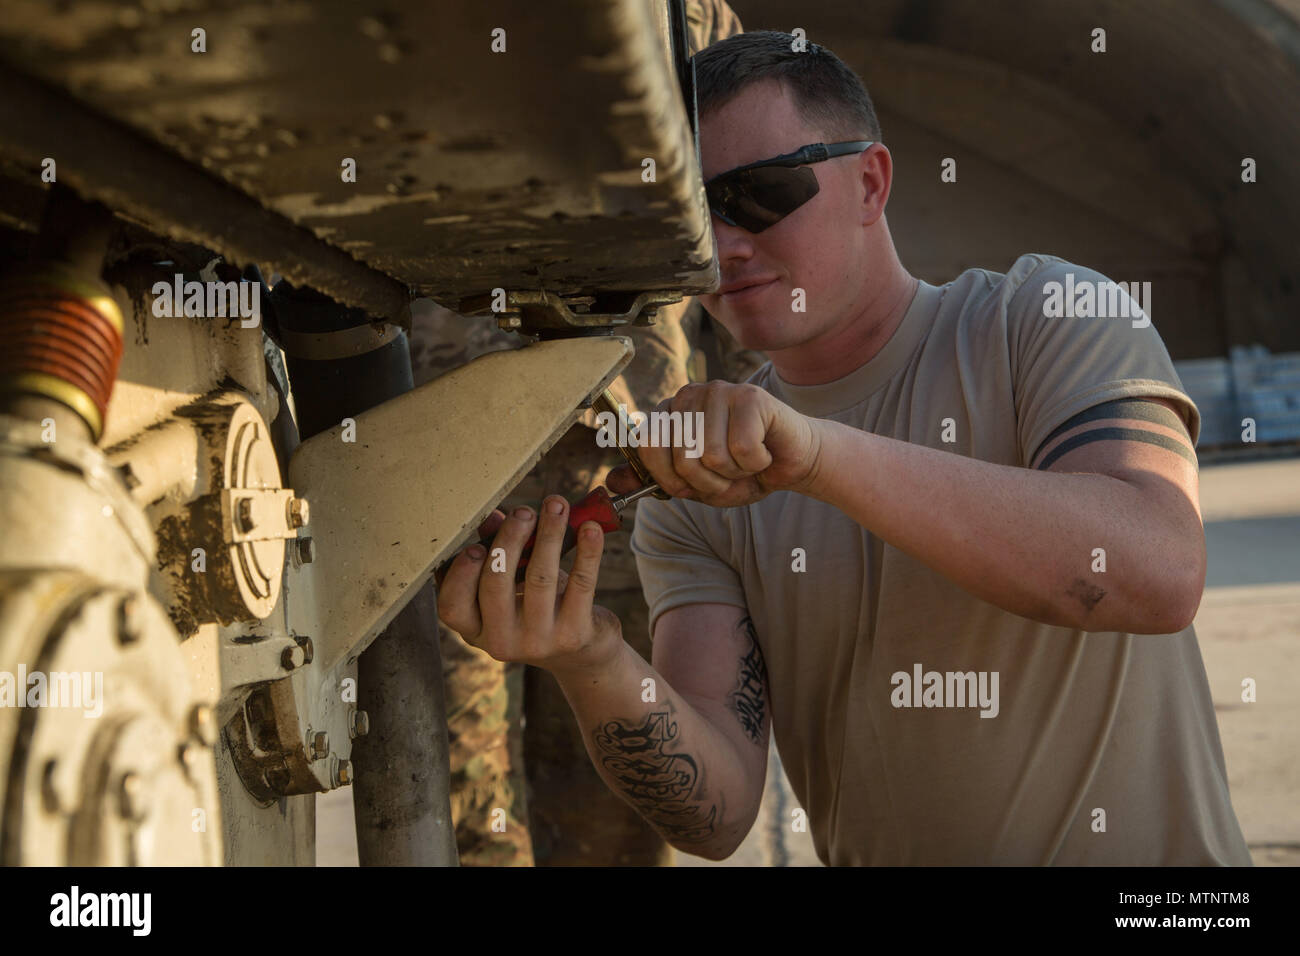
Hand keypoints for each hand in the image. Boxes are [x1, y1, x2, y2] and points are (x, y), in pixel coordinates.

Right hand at [436, 495, 622, 675]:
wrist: (580, 654)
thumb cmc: (538, 609)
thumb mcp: (512, 587)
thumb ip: (497, 552)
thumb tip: (492, 516)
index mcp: (477, 630)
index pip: (452, 607)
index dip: (460, 575)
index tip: (476, 545)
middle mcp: (502, 642)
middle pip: (495, 584)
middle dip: (509, 539)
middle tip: (524, 513)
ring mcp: (539, 641)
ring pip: (539, 579)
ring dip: (548, 534)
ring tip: (556, 506)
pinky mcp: (575, 634)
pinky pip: (581, 584)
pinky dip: (587, 551)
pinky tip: (591, 528)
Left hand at [607, 381, 823, 506]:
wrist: (791, 463)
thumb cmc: (741, 471)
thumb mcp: (693, 484)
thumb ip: (653, 481)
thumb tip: (610, 483)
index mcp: (670, 412)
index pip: (647, 446)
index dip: (668, 479)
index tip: (689, 486)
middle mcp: (689, 395)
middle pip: (680, 456)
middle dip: (706, 483)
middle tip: (727, 475)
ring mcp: (720, 391)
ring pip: (711, 456)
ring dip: (734, 474)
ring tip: (746, 463)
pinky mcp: (751, 397)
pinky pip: (741, 450)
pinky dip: (756, 464)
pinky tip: (763, 452)